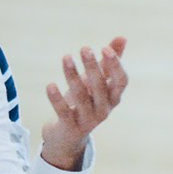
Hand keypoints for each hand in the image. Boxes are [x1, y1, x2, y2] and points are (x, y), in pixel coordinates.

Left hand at [39, 37, 127, 170]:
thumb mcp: (97, 82)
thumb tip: (122, 37)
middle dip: (93, 67)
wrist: (68, 135)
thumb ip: (108, 62)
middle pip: (100, 87)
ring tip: (66, 57)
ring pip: (81, 97)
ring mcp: (88, 120)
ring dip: (73, 76)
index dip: (116, 65)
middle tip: (84, 48)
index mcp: (113, 97)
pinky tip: (50, 84)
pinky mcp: (71, 127)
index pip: (121, 81)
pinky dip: (56, 99)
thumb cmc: (85, 102)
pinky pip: (64, 112)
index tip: (105, 48)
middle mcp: (104, 109)